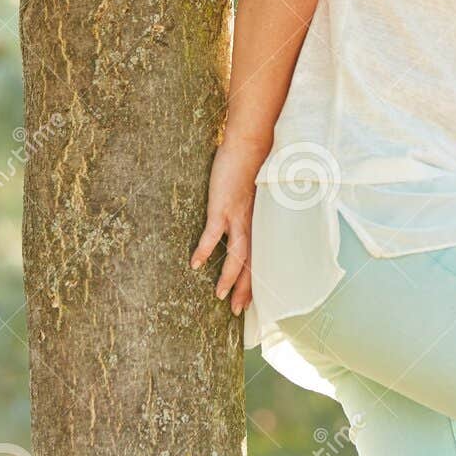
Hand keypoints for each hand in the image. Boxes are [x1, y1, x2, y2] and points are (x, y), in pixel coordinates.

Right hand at [190, 137, 265, 314]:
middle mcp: (252, 224)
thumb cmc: (252, 168)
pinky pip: (213, 234)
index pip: (260, 260)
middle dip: (243, 290)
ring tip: (219, 296)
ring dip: (228, 278)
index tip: (250, 302)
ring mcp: (238, 217)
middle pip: (251, 264)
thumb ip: (252, 212)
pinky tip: (195, 264)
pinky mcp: (222, 207)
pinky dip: (205, 250)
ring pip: (237, 256)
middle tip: (236, 311)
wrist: (251, 144)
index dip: (255, 282)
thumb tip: (246, 223)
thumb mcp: (257, 196)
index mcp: (260, 224)